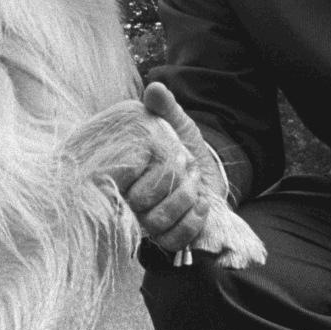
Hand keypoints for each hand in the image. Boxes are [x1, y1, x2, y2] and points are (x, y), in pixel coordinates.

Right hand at [126, 83, 217, 256]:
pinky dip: (191, 224)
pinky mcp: (162, 236)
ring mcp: (142, 218)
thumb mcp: (175, 123)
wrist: (203, 170)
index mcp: (127, 168)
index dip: (166, 168)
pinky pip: (170, 240)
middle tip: (191, 171)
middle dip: (178, 185)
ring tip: (195, 186)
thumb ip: (165, 108)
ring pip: (156, 223)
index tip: (184, 156)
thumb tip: (155, 89)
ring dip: (185, 203)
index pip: (134, 175)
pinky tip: (201, 206)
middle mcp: (126, 195)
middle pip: (143, 202)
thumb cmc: (182, 145)